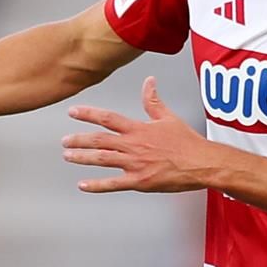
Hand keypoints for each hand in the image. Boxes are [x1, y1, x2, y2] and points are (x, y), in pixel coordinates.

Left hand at [61, 77, 216, 193]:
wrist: (202, 163)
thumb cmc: (187, 142)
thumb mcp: (168, 117)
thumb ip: (153, 101)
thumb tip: (149, 82)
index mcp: (138, 129)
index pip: (108, 118)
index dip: (88, 114)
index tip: (73, 112)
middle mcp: (133, 145)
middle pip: (99, 140)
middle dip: (79, 139)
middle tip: (64, 141)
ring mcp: (135, 164)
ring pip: (102, 159)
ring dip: (82, 158)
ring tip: (68, 156)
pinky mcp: (139, 181)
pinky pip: (113, 184)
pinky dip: (96, 185)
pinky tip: (83, 185)